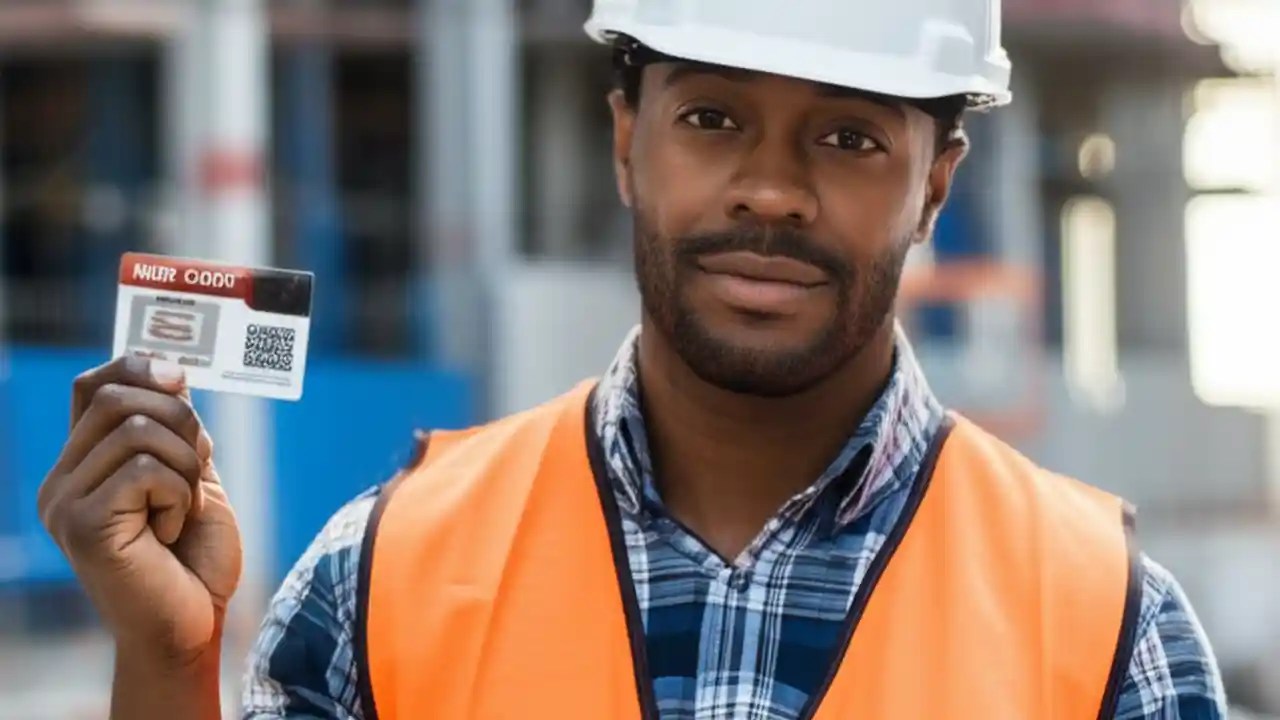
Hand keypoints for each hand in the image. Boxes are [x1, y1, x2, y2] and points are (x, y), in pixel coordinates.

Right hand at [37, 356, 242, 664]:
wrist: (192, 624)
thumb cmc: (195, 558)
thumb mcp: (191, 477)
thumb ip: (175, 431)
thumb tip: (172, 371)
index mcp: (83, 465)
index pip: (91, 386)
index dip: (136, 367)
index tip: (182, 379)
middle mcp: (62, 481)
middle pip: (116, 397)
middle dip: (180, 419)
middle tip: (198, 464)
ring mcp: (66, 503)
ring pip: (138, 430)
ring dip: (185, 465)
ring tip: (183, 509)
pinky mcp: (84, 525)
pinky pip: (146, 470)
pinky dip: (179, 495)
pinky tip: (172, 530)